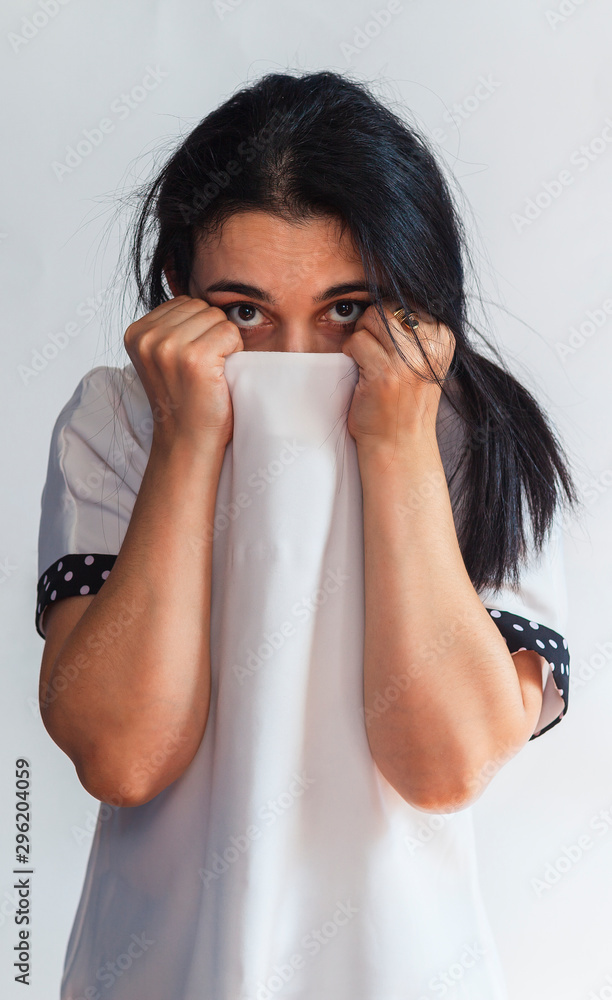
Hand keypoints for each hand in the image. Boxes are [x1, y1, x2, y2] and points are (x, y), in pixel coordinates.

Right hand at [124, 295, 243, 450]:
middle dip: (211, 334)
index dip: (197, 330)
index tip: (188, 362)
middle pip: (201, 306)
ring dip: (223, 343)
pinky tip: (218, 375)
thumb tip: (197, 288)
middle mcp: (147, 337)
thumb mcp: (165, 356)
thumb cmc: (185, 400)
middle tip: (202, 369)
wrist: (188, 441)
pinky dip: (234, 352)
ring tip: (209, 372)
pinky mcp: (195, 357)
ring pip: (217, 317)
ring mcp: (169, 346)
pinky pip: (230, 332)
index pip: (184, 303)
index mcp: (135, 332)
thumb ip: (172, 325)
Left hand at [340, 302, 455, 448]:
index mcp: (444, 338)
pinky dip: (351, 354)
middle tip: (373, 355)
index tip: (388, 346)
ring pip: (371, 319)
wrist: (398, 445)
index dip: (388, 319)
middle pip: (387, 307)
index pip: (406, 302)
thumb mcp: (420, 361)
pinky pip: (356, 341)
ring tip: (368, 363)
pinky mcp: (385, 373)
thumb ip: (412, 331)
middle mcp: (431, 347)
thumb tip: (382, 292)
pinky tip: (361, 374)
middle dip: (372, 326)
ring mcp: (409, 361)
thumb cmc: (403, 402)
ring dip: (361, 339)